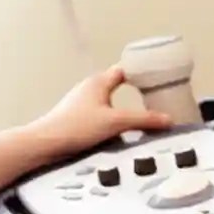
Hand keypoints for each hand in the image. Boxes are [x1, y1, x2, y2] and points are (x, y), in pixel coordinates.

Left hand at [24, 65, 173, 161]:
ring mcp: (82, 104)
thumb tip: (167, 119)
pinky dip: (111, 124)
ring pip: (109, 104)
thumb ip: (143, 120)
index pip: (123, 70)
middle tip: (152, 100)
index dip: (139, 72)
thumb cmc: (75, 126)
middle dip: (134, 94)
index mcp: (99, 82)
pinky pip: (100, 117)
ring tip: (139, 121)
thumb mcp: (116, 122)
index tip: (156, 77)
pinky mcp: (77, 119)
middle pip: (117, 87)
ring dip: (122, 112)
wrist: (46, 144)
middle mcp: (89, 89)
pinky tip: (117, 136)